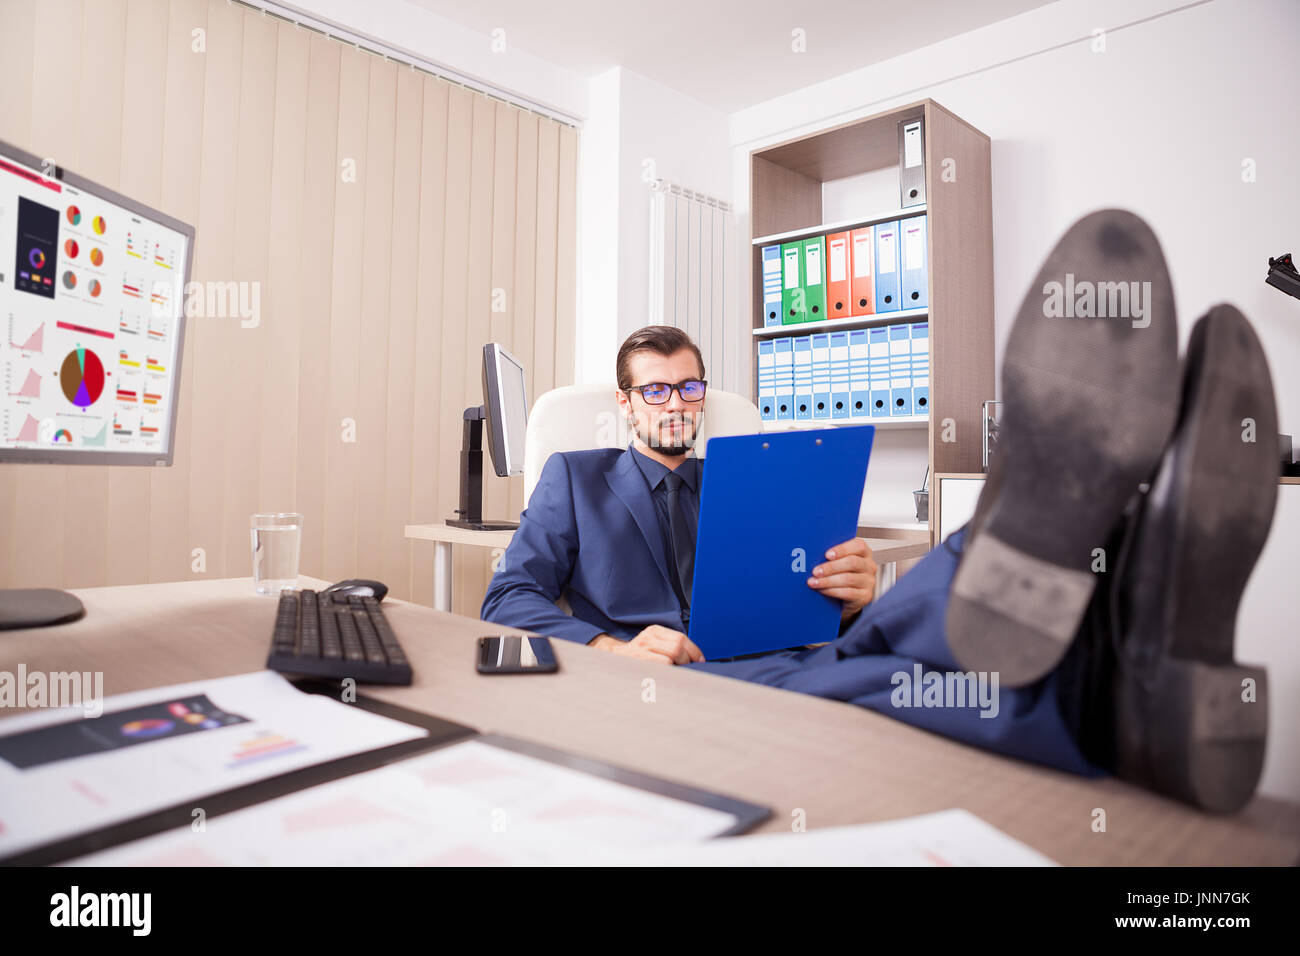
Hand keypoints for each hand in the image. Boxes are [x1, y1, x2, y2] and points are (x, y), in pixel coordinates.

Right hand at [589, 625, 703, 664]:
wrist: (612, 660)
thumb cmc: (638, 656)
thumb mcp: (653, 644)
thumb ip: (669, 645)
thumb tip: (695, 657)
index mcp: (654, 631)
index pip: (681, 638)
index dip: (694, 651)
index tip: (700, 660)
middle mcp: (647, 638)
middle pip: (678, 646)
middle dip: (688, 659)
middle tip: (689, 668)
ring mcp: (641, 650)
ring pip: (671, 656)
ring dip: (679, 667)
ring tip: (677, 672)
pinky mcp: (638, 662)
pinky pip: (661, 667)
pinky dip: (669, 673)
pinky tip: (667, 676)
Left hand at [807, 537, 877, 619]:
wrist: (848, 597)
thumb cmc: (841, 573)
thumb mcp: (839, 561)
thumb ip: (832, 555)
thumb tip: (814, 551)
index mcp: (864, 552)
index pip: (858, 546)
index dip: (842, 549)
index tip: (827, 554)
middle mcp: (869, 566)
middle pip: (852, 562)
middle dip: (831, 567)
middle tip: (815, 571)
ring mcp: (869, 582)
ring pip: (848, 579)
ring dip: (828, 580)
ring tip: (814, 582)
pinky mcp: (865, 596)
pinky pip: (848, 593)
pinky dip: (832, 591)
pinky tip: (822, 590)